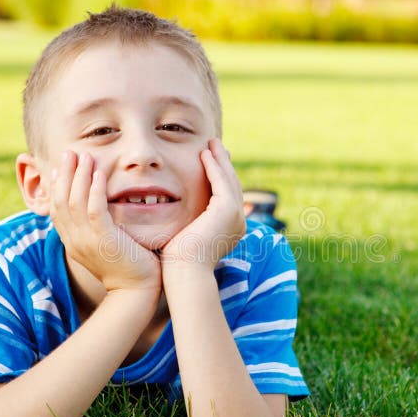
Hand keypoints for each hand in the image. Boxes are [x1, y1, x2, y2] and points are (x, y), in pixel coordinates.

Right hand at [50, 151, 160, 291]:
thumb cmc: (128, 268)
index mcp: (73, 242)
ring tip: (84, 156)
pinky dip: (94, 190)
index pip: (56, 209)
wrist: (136, 292)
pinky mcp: (104, 240)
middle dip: (64, 174)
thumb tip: (99, 212)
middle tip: (69, 153)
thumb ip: (98, 228)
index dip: (56, 186)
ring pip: (74, 202)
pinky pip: (94, 210)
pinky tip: (99, 174)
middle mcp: (75, 241)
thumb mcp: (106, 245)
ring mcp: (87, 241)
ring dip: (78, 176)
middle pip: (60, 201)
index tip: (59, 167)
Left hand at [162, 138, 245, 268]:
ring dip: (220, 160)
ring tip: (212, 143)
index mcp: (230, 228)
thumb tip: (181, 219)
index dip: (220, 176)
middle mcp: (238, 221)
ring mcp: (236, 216)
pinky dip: (214, 166)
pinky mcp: (227, 210)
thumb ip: (190, 224)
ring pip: (229, 180)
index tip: (211, 160)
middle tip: (216, 145)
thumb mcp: (187, 237)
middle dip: (223, 164)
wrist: (185, 273)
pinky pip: (221, 181)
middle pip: (232, 185)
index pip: (227, 196)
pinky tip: (205, 154)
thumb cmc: (179, 262)